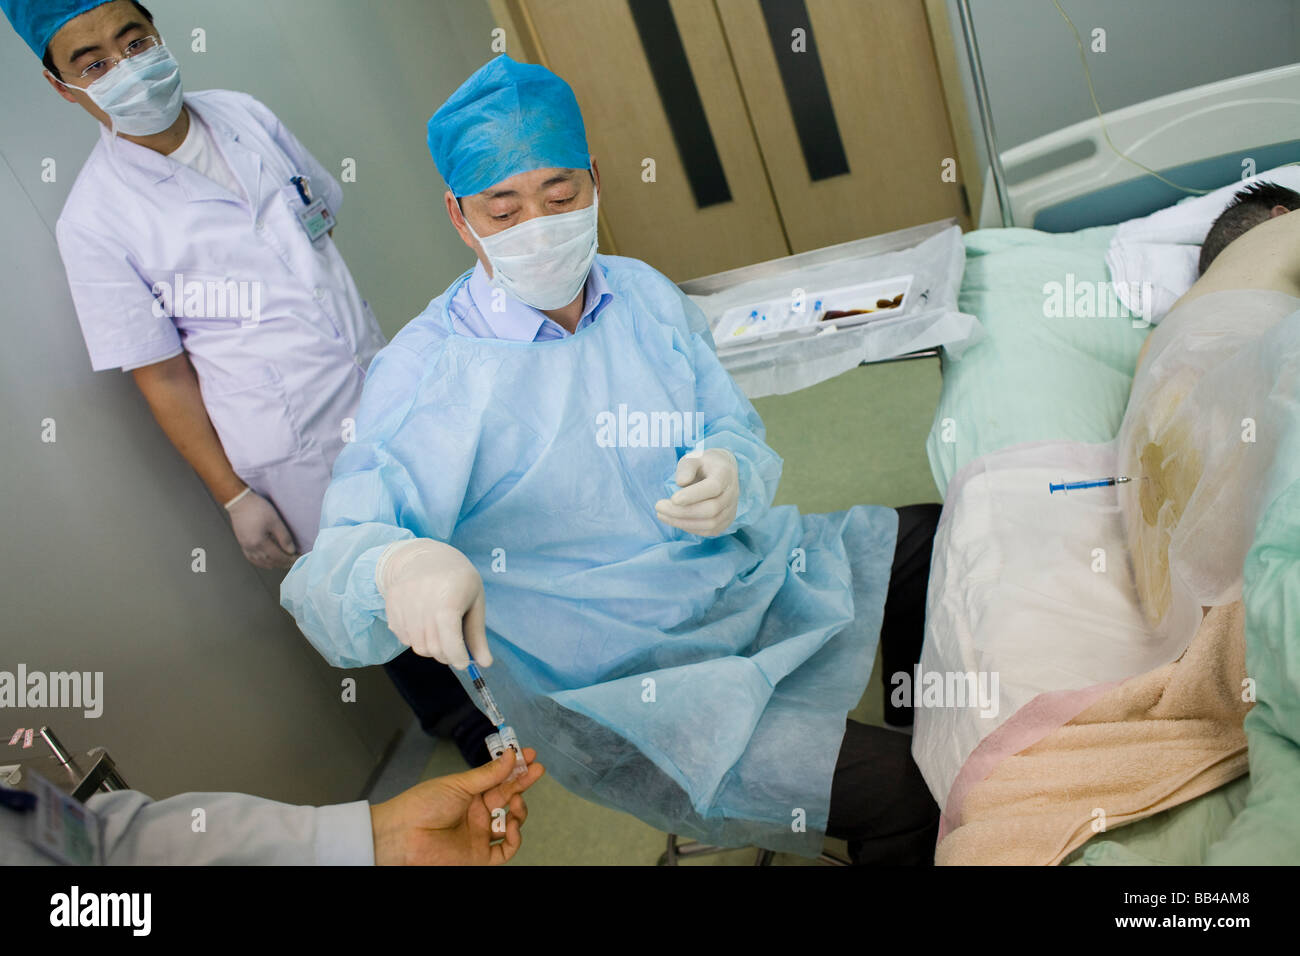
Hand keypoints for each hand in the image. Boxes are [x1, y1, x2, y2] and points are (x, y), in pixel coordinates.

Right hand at [226, 489, 297, 568]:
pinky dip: (262, 563)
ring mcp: (245, 547)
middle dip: (283, 563)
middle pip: (270, 561)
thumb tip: (291, 550)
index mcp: (259, 542)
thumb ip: (284, 537)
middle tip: (294, 561)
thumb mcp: (275, 521)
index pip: (278, 556)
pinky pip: (252, 559)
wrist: (239, 502)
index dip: (289, 559)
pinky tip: (267, 563)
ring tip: (284, 563)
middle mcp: (251, 548)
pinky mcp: (242, 544)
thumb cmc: (256, 508)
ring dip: (274, 564)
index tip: (298, 558)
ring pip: (261, 562)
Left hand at [370, 748, 544, 864]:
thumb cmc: (422, 806)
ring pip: (512, 823)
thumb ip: (488, 774)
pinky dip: (514, 838)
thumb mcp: (459, 784)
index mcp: (470, 795)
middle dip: (523, 784)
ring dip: (519, 810)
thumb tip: (511, 756)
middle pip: (508, 798)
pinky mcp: (480, 856)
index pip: (499, 779)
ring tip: (514, 802)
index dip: (515, 768)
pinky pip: (506, 850)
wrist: (403, 835)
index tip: (530, 756)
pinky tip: (511, 825)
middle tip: (535, 771)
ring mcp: (479, 835)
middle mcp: (477, 814)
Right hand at [376, 539, 488, 668]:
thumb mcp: (475, 601)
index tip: (463, 663)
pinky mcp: (391, 604)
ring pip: (417, 646)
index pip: (449, 639)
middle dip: (446, 655)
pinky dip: (416, 639)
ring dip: (431, 648)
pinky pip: (403, 638)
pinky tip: (424, 623)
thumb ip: (477, 635)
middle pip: (432, 647)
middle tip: (454, 649)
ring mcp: (403, 601)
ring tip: (440, 633)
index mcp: (448, 597)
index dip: (457, 656)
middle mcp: (423, 599)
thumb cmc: (457, 579)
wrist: (425, 556)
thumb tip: (485, 663)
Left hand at [654, 448, 738, 536]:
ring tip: (662, 515)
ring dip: (683, 522)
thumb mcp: (693, 458)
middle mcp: (732, 493)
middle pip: (711, 509)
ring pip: (711, 524)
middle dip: (682, 512)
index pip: (713, 487)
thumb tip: (680, 483)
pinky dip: (690, 528)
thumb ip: (686, 468)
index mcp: (725, 474)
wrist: (722, 470)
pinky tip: (675, 520)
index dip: (693, 495)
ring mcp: (731, 509)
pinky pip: (709, 531)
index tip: (672, 498)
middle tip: (659, 506)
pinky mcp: (726, 521)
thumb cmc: (703, 464)